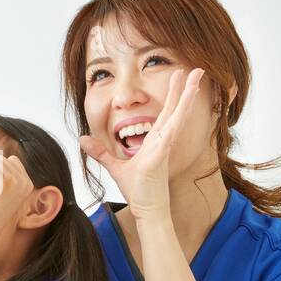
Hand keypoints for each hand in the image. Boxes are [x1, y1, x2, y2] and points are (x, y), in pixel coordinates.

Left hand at [79, 67, 205, 220]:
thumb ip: (100, 152)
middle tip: (197, 69)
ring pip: (178, 117)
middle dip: (185, 89)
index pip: (166, 113)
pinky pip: (170, 135)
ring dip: (187, 98)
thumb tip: (83, 139)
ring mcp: (164, 148)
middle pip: (176, 109)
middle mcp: (163, 141)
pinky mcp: (160, 157)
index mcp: (156, 141)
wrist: (148, 211)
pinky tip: (183, 107)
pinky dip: (177, 121)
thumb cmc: (139, 192)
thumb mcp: (115, 167)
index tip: (179, 78)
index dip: (173, 96)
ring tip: (197, 79)